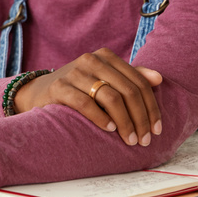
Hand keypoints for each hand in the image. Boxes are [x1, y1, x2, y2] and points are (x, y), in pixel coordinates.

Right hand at [13, 47, 162, 146]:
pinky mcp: (59, 87)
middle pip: (128, 90)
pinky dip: (100, 118)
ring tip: (129, 140)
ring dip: (124, 122)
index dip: (151, 107)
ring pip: (110, 97)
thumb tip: (159, 78)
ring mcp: (74, 72)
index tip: (157, 129)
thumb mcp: (104, 79)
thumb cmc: (78, 88)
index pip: (138, 82)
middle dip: (140, 118)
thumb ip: (129, 77)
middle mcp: (90, 60)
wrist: (38, 92)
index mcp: (105, 56)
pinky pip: (86, 103)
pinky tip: (109, 129)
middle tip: (145, 140)